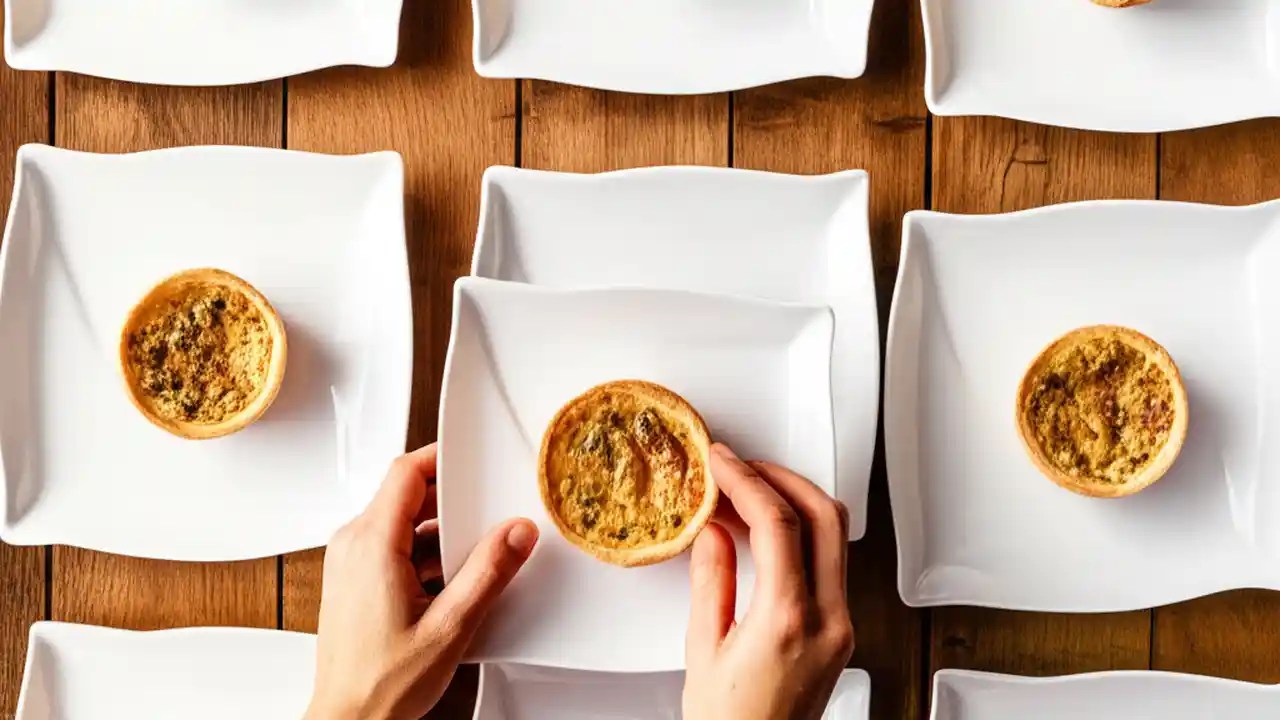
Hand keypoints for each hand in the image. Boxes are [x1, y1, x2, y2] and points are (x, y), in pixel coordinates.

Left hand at [305, 444, 538, 719]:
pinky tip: (451, 585)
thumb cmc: (381, 685)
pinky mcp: (355, 580)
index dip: (443, 459)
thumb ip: (487, 573)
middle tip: (487, 518)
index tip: (473, 460)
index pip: (407, 472)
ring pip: (403, 523)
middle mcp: (353, 545)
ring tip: (472, 564)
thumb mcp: (449, 627)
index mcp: (371, 544)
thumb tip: (516, 533)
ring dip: (439, 535)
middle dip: (451, 503)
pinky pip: (393, 547)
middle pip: (407, 495)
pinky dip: (424, 556)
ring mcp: (350, 563)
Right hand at [683, 444, 853, 719]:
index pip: (777, 522)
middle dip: (781, 477)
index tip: (721, 462)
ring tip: (749, 494)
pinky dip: (802, 534)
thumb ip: (710, 580)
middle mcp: (827, 620)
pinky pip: (831, 564)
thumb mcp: (702, 649)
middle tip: (740, 466)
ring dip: (795, 501)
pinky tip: (767, 533)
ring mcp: (841, 627)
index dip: (746, 479)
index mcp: (787, 621)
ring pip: (836, 535)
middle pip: (824, 516)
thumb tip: (714, 531)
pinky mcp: (841, 634)